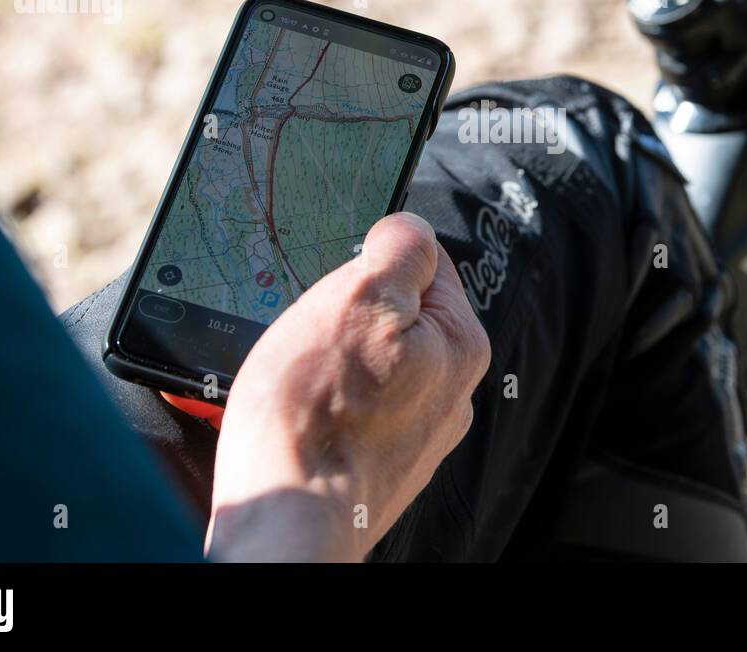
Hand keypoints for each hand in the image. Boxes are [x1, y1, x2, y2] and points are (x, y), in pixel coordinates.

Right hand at [205, 212, 489, 561]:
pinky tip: (294, 413)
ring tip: (296, 378)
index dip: (372, 258)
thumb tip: (408, 227)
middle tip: (309, 332)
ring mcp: (412, 435)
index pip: (425, 262)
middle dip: (342, 312)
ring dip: (324, 358)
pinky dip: (317, 402)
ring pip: (361, 362)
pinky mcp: (374, 466)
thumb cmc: (318, 413)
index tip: (336, 279)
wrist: (286, 520)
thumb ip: (400, 249)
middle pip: (389, 313)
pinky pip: (344, 408)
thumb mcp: (360, 297)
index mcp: (461, 344)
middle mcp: (449, 393)